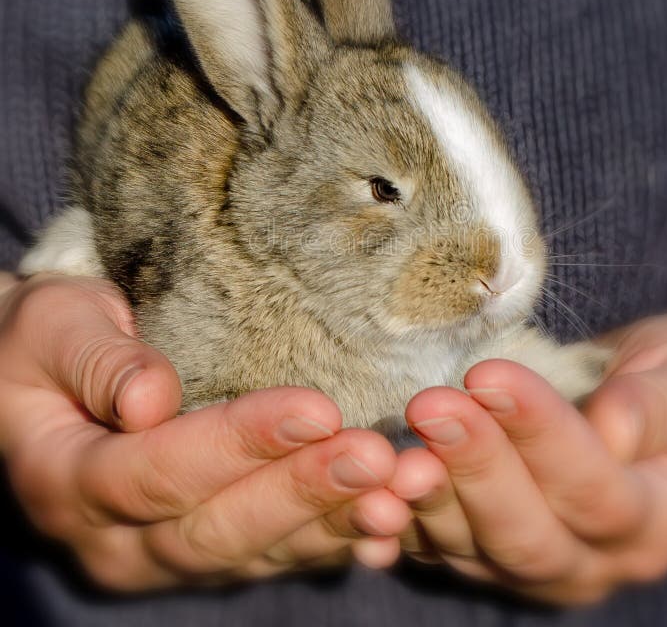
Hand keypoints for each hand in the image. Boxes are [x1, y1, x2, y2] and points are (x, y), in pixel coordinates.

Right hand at [0, 273, 409, 589]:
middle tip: (378, 459)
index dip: (240, 442)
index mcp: (66, 480)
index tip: (317, 408)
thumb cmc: (48, 341)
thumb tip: (147, 399)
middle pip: (218, 526)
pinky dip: (333, 545)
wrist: (45, 381)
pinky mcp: (206, 549)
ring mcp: (163, 555)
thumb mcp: (54, 328)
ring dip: (335, 524)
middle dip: (304, 491)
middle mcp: (115, 539)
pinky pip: (273, 557)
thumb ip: (96, 362)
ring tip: (402, 494)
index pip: (160, 471)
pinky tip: (388, 532)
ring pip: (256, 552)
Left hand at [390, 314, 666, 603]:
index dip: (542, 436)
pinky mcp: (489, 548)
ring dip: (427, 501)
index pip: (595, 487)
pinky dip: (399, 533)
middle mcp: (593, 559)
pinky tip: (365, 507)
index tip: (490, 376)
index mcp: (657, 519)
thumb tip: (612, 424)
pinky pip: (439, 549)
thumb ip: (661, 405)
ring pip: (474, 549)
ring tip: (390, 450)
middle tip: (431, 407)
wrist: (665, 411)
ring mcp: (536, 563)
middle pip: (527, 533)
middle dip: (475, 469)